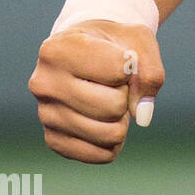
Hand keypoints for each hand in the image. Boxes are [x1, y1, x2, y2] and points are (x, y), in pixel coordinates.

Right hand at [28, 20, 164, 162]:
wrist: (85, 52)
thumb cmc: (112, 44)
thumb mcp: (138, 40)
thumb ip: (150, 72)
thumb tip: (141, 116)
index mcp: (58, 49)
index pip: (119, 70)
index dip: (130, 65)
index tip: (119, 56)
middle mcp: (44, 83)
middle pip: (113, 107)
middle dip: (126, 94)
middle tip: (114, 82)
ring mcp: (45, 115)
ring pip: (109, 133)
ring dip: (121, 118)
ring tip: (108, 97)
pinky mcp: (53, 140)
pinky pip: (101, 154)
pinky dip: (114, 140)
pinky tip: (103, 118)